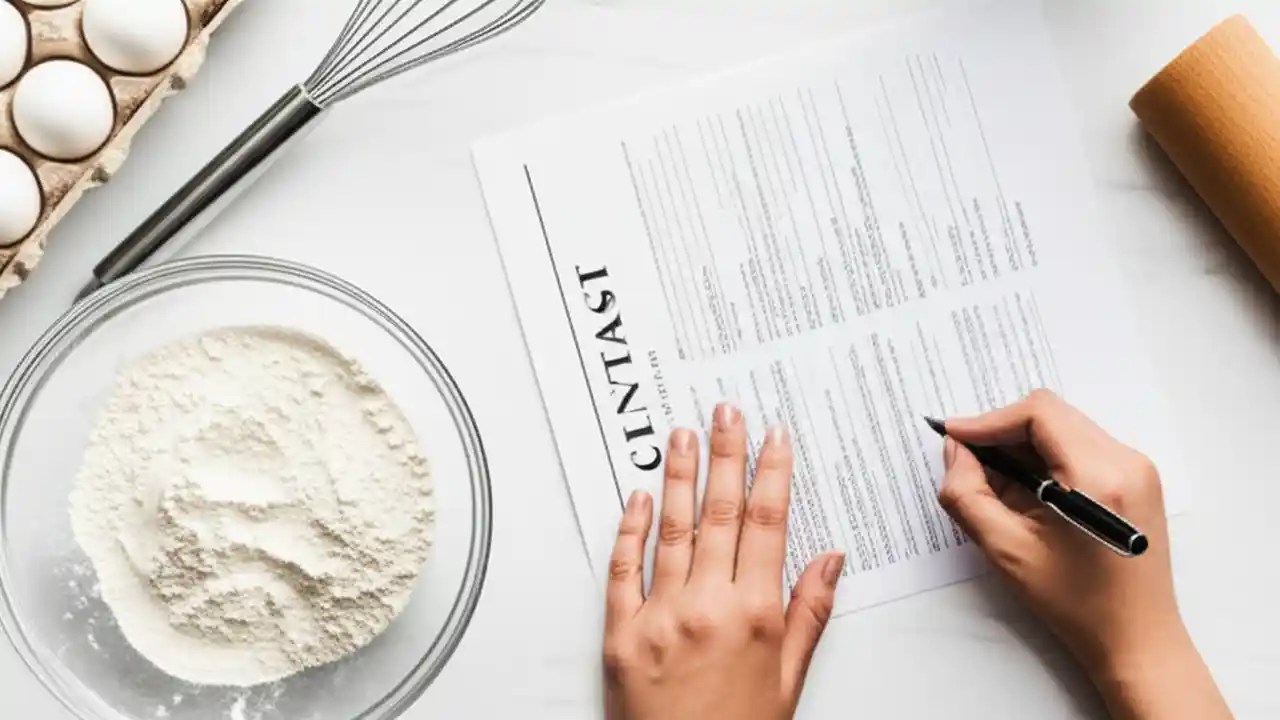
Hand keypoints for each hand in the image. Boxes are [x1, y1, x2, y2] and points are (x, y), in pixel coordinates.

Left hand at [603, 403, 844, 719]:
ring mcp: (660, 616)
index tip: (773, 437)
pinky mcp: (620, 632)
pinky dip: (630, 528)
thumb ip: (808, 614)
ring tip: (681, 435)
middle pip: (719, 513)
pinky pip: (623, 568)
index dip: (771, 473)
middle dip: (724, 455)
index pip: (767, 523)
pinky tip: (638, 496)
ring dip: (678, 475)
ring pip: (672, 529)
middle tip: (724, 412)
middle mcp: (708, 607)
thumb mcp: (789, 681)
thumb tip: (832, 559)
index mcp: (755, 615)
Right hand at [938, 390, 1229, 718]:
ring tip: (997, 481)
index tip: (953, 438)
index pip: (1038, 413)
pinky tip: (1028, 490)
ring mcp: (1138, 468)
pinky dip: (1046, 456)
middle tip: (968, 461)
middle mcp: (1126, 460)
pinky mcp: (1137, 479)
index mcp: (1098, 476)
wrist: (1136, 639)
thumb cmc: (1074, 603)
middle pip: (1051, 415)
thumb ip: (967, 493)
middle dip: (1003, 432)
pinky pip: (1081, 446)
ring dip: (1024, 445)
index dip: (988, 420)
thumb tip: (956, 450)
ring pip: (1065, 428)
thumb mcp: (1006, 550)